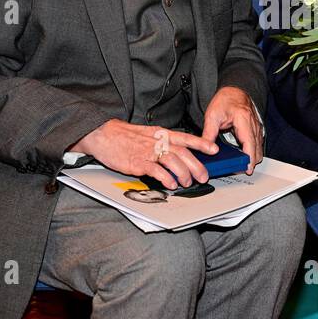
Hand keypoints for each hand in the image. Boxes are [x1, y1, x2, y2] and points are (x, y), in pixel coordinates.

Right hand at [71, 120, 217, 189]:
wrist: (103, 134)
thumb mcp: (148, 134)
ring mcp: (148, 152)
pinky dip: (165, 178)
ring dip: (183, 174)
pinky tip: (171, 185)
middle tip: (203, 177)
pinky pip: (155, 170)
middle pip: (183, 153)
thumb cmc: (125, 136)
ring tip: (187, 183)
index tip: (214, 149)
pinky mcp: (137, 162)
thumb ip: (163, 142)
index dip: (201, 143)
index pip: (186, 138)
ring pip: (173, 161)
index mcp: (161, 133)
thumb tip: (179, 154)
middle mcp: (157, 141)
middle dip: (196, 166)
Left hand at [201, 85, 263, 174]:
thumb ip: (209, 132)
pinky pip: (257, 143)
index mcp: (243, 120)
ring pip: (258, 147)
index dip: (249, 157)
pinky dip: (253, 151)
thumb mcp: (212, 115)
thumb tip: (206, 148)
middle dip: (251, 161)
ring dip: (252, 157)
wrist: (235, 90)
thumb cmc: (225, 100)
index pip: (249, 143)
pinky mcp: (256, 129)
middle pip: (257, 148)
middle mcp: (253, 124)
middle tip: (241, 170)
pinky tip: (244, 157)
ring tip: (241, 166)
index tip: (248, 168)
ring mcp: (257, 127)